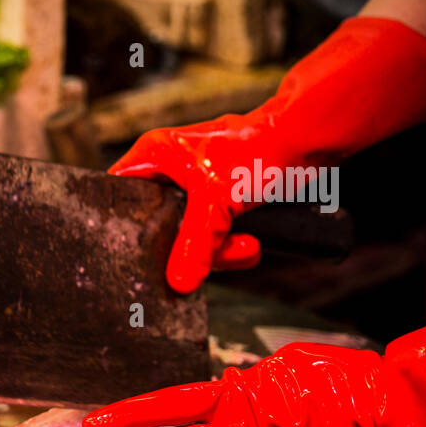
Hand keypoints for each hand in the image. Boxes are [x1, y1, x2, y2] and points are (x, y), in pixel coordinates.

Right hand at [110, 17, 425, 293]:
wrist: (309, 143)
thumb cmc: (259, 150)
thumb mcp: (216, 203)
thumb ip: (192, 245)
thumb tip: (177, 282)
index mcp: (153, 157)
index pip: (116, 195)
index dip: (120, 223)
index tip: (131, 250)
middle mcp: (169, 172)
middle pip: (157, 228)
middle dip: (187, 248)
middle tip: (207, 253)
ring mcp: (195, 190)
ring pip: (188, 239)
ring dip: (218, 252)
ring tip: (245, 245)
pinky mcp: (220, 204)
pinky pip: (213, 239)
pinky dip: (232, 247)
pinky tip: (252, 243)